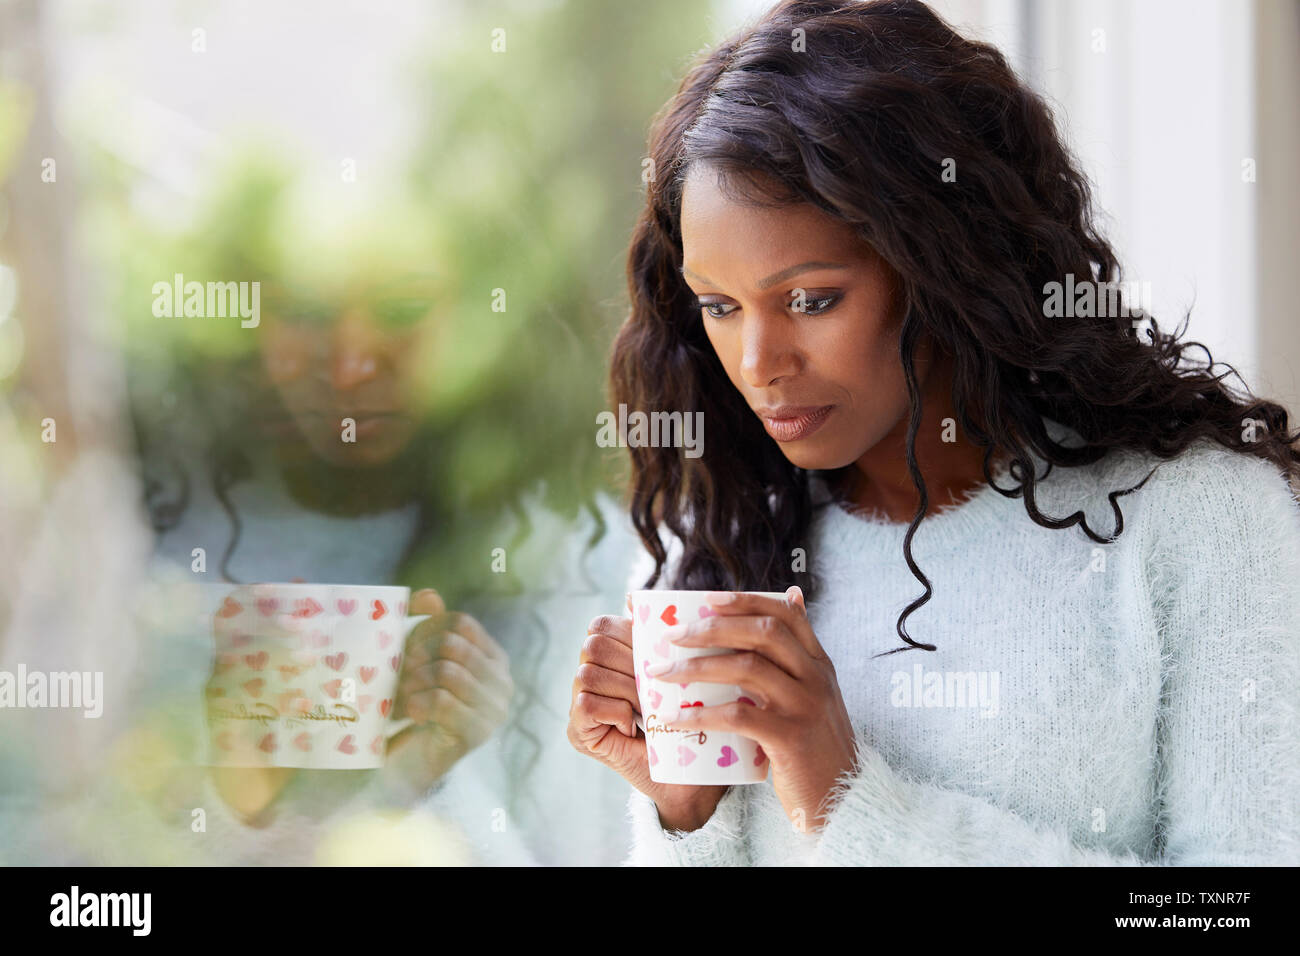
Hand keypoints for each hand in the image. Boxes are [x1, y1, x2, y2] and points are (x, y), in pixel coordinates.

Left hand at [384, 589, 513, 794]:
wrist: (406, 764)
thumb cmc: (413, 705)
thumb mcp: (417, 658)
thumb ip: (423, 623)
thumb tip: (430, 595)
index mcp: (493, 657)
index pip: (460, 622)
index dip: (426, 629)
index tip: (407, 650)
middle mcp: (503, 681)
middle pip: (451, 645)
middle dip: (416, 657)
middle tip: (400, 677)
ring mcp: (495, 709)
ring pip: (447, 671)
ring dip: (413, 683)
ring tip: (402, 698)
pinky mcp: (477, 734)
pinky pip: (442, 701)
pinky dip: (417, 704)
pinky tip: (412, 715)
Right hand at [567, 596, 725, 831]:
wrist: (689, 772)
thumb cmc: (686, 713)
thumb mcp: (674, 667)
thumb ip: (656, 634)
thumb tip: (632, 596)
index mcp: (608, 654)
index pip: (600, 624)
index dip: (626, 636)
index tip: (654, 656)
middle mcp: (587, 674)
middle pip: (593, 645)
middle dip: (629, 664)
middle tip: (654, 687)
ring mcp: (578, 703)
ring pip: (589, 673)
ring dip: (626, 689)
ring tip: (647, 707)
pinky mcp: (577, 731)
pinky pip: (588, 703)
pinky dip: (616, 711)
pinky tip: (633, 725)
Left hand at [647, 587, 856, 831]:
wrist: (842, 798)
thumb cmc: (815, 745)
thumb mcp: (815, 694)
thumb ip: (797, 656)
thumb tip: (790, 596)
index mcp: (819, 663)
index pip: (786, 615)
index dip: (747, 601)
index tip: (708, 598)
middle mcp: (816, 678)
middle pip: (764, 633)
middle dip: (713, 627)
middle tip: (673, 635)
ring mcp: (805, 707)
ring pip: (747, 668)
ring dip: (697, 666)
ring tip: (662, 672)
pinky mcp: (791, 739)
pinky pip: (738, 716)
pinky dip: (701, 715)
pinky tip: (674, 719)